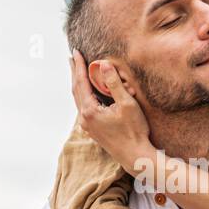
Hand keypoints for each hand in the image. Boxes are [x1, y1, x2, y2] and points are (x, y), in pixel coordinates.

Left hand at [69, 50, 152, 173]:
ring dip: (78, 84)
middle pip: (76, 90)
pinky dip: (83, 95)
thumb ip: (114, 83)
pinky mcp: (93, 130)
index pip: (81, 82)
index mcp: (89, 111)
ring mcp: (87, 126)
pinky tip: (87, 92)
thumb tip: (103, 64)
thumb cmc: (134, 131)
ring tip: (77, 72)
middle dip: (74, 73)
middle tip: (72, 58)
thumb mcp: (127, 104)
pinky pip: (84, 108)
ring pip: (79, 100)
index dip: (79, 66)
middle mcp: (84, 119)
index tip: (76, 52)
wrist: (136, 157)